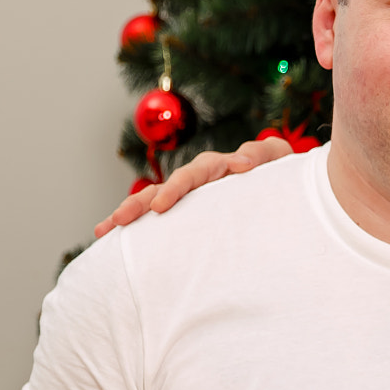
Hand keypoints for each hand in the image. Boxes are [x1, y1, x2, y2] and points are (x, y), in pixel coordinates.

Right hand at [93, 136, 294, 237]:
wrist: (284, 189)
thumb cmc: (282, 175)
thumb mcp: (279, 161)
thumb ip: (265, 154)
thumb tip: (242, 161)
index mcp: (222, 168)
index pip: (199, 172)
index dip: (183, 185)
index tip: (166, 204)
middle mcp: (202, 180)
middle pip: (169, 186)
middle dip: (146, 201)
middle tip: (129, 216)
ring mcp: (192, 197)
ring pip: (156, 200)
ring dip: (132, 212)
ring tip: (108, 227)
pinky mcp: (186, 214)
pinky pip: (155, 218)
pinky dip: (134, 226)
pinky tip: (106, 235)